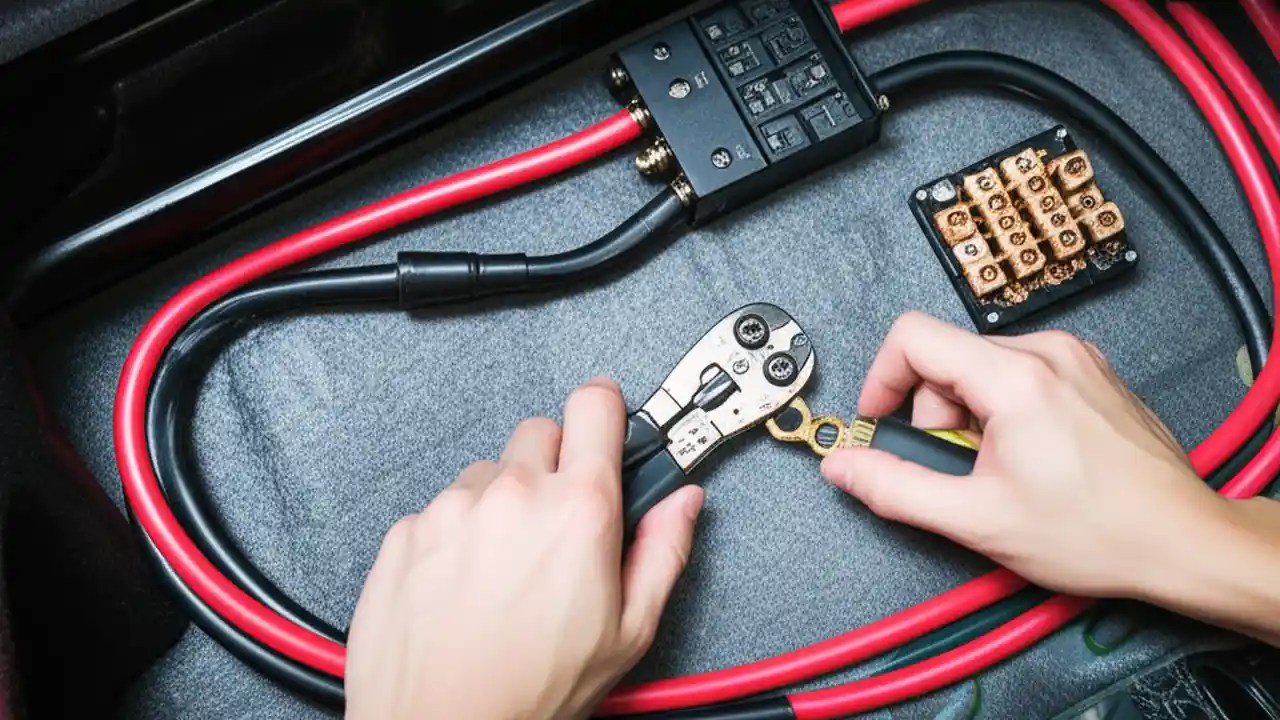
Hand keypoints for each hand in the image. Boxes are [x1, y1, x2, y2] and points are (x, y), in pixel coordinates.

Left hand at [345, 377, 703, 719]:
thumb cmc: (530, 692)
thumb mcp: (628, 631)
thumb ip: (663, 551)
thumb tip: (683, 503)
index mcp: (578, 510)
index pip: (596, 404)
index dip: (606, 411)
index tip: (607, 426)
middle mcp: (513, 493)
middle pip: (541, 432)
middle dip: (555, 466)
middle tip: (558, 524)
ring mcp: (453, 508)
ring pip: (488, 472)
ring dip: (502, 502)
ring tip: (505, 569)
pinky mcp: (407, 530)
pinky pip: (441, 508)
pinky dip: (456, 534)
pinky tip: (464, 585)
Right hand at [819, 312, 1228, 598]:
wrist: (1183, 542)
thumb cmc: (1094, 532)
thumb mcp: (977, 519)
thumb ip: (895, 488)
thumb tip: (842, 466)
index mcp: (1015, 377)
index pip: (914, 337)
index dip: (881, 379)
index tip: (881, 423)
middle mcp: (1047, 351)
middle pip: (949, 356)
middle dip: (933, 411)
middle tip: (957, 466)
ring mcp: (1075, 358)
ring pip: (984, 364)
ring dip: (969, 413)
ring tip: (997, 467)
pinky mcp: (1092, 372)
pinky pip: (1021, 371)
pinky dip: (1004, 408)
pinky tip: (1029, 456)